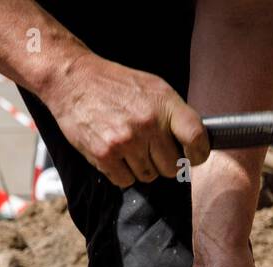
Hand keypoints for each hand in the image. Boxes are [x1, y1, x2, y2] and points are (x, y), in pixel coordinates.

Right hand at [44, 52, 208, 187]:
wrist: (73, 80)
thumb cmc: (115, 85)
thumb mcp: (153, 88)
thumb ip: (174, 115)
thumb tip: (194, 144)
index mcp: (164, 103)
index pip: (196, 138)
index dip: (198, 154)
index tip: (193, 156)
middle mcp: (148, 123)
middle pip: (171, 167)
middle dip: (162, 162)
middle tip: (148, 147)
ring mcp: (126, 141)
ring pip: (149, 176)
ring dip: (140, 167)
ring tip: (128, 145)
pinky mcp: (105, 155)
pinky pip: (125, 181)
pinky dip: (121, 173)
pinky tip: (114, 152)